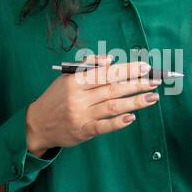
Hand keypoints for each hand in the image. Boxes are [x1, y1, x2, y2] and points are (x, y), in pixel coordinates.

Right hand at [25, 56, 159, 154]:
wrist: (37, 124)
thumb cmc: (56, 99)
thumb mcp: (67, 78)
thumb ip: (87, 67)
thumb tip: (109, 60)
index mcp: (75, 81)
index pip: (106, 73)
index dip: (127, 70)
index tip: (144, 67)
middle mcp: (79, 98)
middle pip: (112, 89)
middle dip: (136, 84)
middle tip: (155, 81)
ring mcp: (81, 115)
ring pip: (112, 106)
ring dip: (134, 102)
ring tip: (152, 97)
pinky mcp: (83, 131)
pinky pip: (103, 126)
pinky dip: (118, 122)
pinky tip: (132, 117)